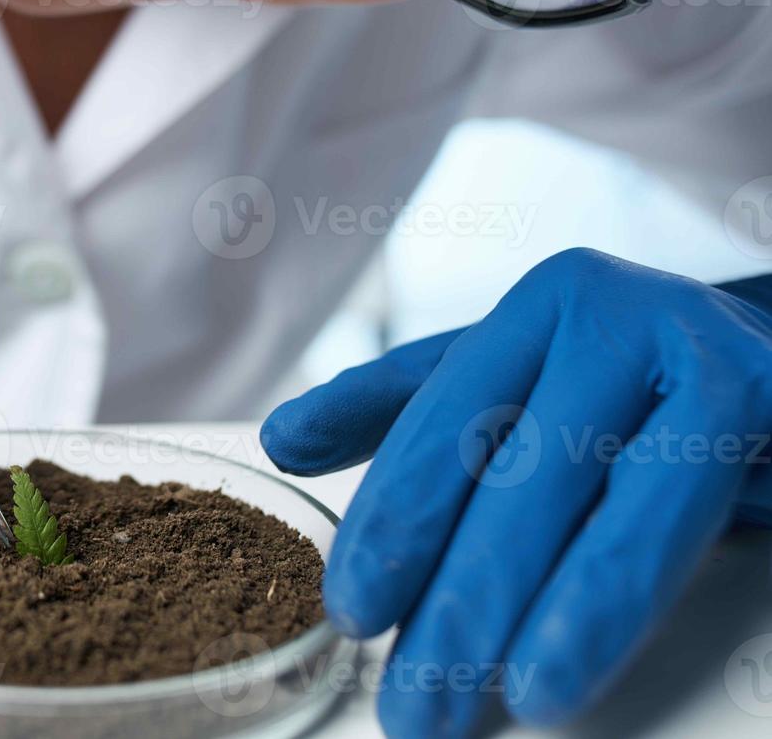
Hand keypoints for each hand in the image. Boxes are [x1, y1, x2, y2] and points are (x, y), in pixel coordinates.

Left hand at [261, 248, 771, 736]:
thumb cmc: (640, 384)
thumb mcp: (521, 377)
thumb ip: (406, 407)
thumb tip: (284, 440)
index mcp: (540, 308)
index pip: (443, 426)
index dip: (395, 523)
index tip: (353, 611)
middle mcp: (617, 318)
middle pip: (516, 477)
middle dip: (458, 602)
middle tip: (414, 702)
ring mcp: (708, 357)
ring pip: (603, 509)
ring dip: (541, 618)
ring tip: (499, 704)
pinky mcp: (771, 402)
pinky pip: (676, 524)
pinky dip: (616, 602)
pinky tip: (569, 662)